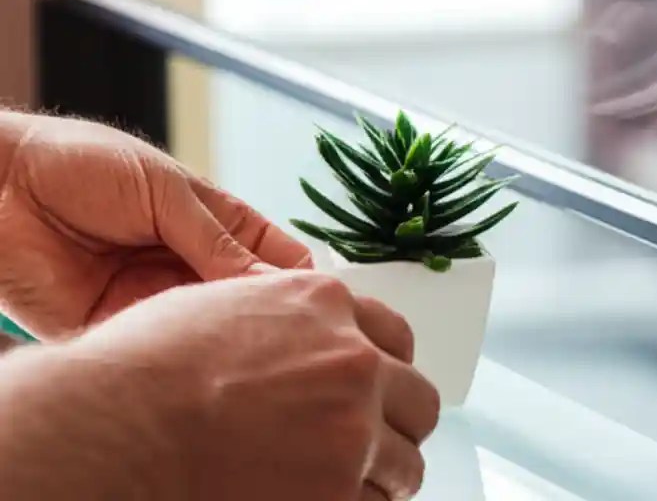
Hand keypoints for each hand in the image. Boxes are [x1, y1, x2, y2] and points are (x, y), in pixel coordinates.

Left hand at [0, 113, 311, 337]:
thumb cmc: (81, 165)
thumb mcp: (165, 192)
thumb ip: (216, 241)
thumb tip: (272, 284)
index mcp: (216, 222)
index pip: (278, 258)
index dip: (300, 280)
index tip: (319, 304)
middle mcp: (193, 264)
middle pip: (251, 302)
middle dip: (271, 318)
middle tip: (290, 337)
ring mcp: (158, 298)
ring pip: (213, 330)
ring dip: (229, 340)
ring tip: (248, 350)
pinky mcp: (120, 328)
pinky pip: (165, 349)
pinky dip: (184, 356)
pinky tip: (199, 358)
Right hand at [0, 271, 438, 499]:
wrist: (109, 431)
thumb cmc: (139, 372)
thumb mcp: (218, 307)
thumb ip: (282, 318)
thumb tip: (301, 335)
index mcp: (324, 304)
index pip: (395, 338)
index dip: (382, 369)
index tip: (373, 391)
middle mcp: (352, 361)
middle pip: (417, 400)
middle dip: (395, 423)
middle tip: (368, 444)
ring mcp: (352, 427)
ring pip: (406, 462)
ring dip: (380, 474)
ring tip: (342, 484)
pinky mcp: (338, 489)